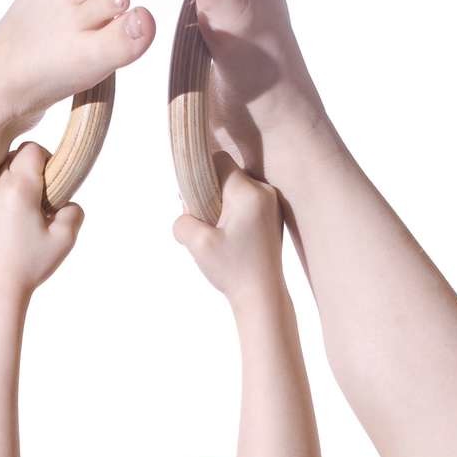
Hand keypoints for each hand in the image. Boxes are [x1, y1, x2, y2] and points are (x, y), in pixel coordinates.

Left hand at [0, 143, 84, 303]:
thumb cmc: (27, 268)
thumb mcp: (63, 242)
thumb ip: (74, 214)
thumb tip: (68, 203)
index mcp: (19, 187)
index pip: (33, 149)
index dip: (46, 160)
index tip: (50, 182)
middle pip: (12, 155)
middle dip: (27, 169)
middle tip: (36, 197)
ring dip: (7, 180)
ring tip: (17, 208)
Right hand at [173, 152, 284, 306]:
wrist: (263, 296)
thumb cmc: (233, 271)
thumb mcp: (198, 246)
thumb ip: (183, 222)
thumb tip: (185, 212)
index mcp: (249, 193)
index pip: (220, 161)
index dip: (200, 175)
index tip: (193, 201)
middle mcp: (265, 192)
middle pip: (227, 175)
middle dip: (209, 194)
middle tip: (202, 223)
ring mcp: (272, 204)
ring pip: (237, 189)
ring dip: (221, 205)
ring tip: (217, 234)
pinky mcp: (273, 216)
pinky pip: (247, 202)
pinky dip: (233, 213)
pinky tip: (230, 237)